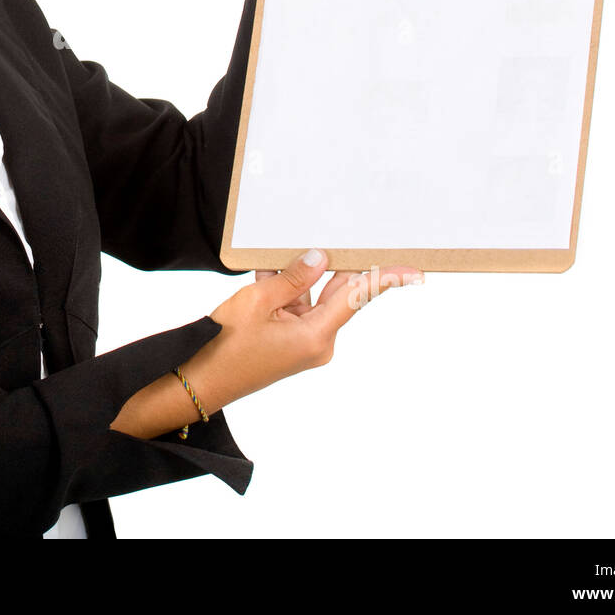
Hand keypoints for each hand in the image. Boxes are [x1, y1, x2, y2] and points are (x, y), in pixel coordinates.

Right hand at [183, 248, 422, 413]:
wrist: (199, 381)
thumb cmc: (225, 345)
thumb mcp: (258, 300)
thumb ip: (293, 277)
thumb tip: (319, 256)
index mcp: (318, 335)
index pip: (359, 297)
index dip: (386, 280)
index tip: (415, 271)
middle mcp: (318, 342)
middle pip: (337, 293)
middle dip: (333, 264)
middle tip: (342, 233)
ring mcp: (303, 344)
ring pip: (311, 297)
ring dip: (298, 274)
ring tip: (283, 248)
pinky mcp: (288, 343)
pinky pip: (295, 308)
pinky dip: (284, 289)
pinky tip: (268, 266)